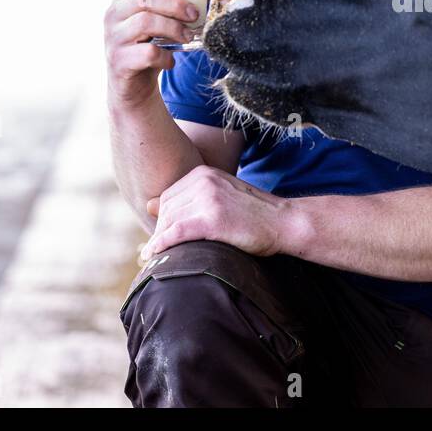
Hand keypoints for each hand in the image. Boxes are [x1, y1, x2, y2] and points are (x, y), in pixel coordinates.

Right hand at [104, 0, 210, 108]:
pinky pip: (147, 53)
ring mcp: (114, 38)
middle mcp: (113, 15)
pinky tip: (170, 61)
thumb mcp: (161, 23)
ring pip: (146, 22)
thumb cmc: (150, 47)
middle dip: (175, 5)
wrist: (133, 87)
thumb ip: (179, 6)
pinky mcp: (119, 61)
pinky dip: (165, 57)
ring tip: (187, 37)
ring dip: (174, 29)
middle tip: (194, 15)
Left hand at [140, 164, 293, 260]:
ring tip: (155, 257)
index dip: (163, 219)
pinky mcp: (213, 220)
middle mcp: (204, 181)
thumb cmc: (255, 214)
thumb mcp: (222, 195)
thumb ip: (189, 198)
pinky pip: (176, 233)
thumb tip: (147, 205)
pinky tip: (154, 254)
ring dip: (159, 241)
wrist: (284, 222)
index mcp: (205, 173)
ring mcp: (208, 199)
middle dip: (160, 231)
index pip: (169, 196)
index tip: (164, 237)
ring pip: (168, 221)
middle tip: (159, 251)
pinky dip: (161, 245)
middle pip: (166, 209)